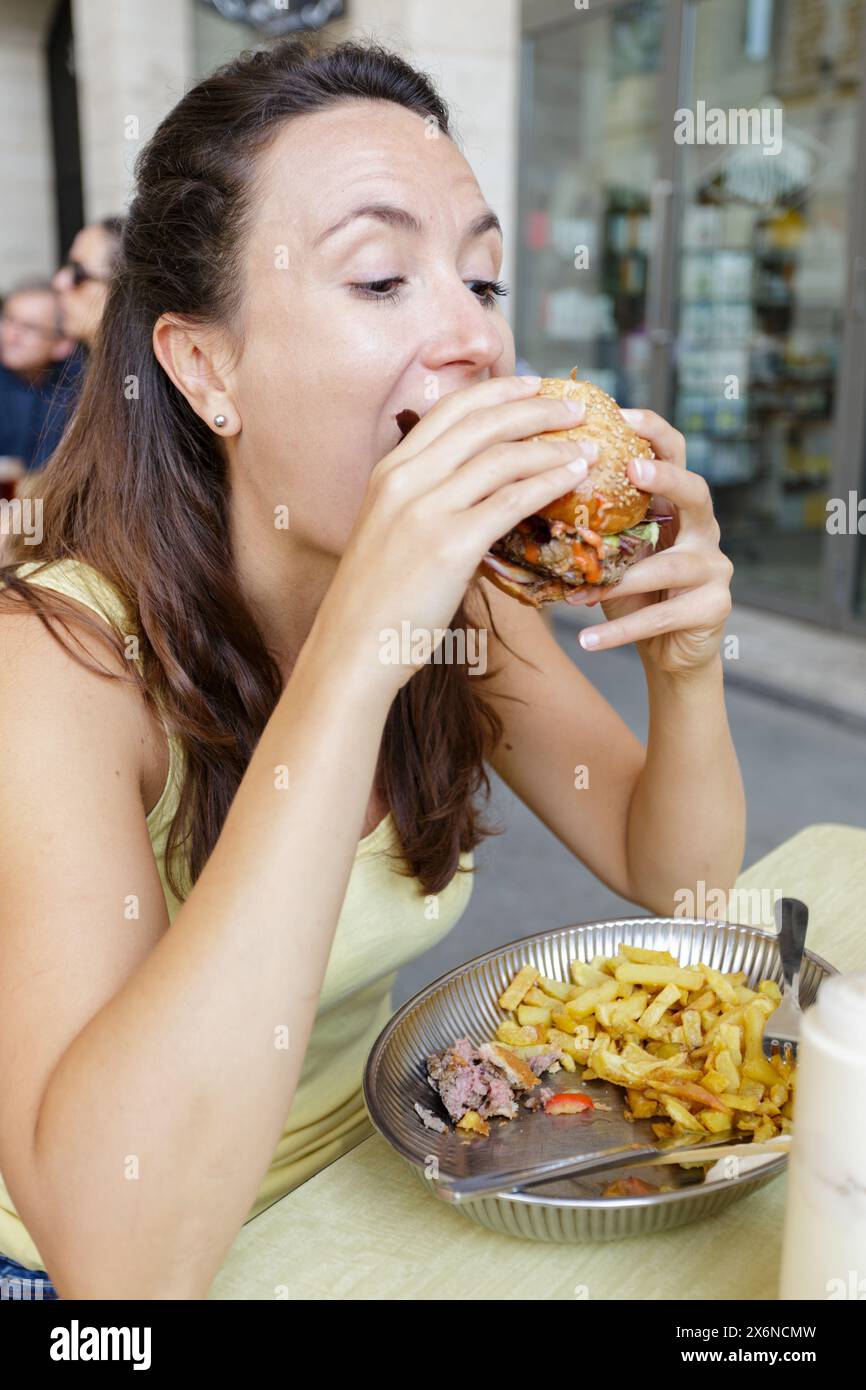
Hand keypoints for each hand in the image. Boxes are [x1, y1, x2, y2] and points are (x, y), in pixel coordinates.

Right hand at [315, 376, 595, 692]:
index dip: (499, 391)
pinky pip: (511, 501)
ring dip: (554, 447)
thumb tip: (477, 487)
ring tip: (589, 448)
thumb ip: (425, 501)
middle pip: (482, 423)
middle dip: (536, 408)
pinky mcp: (449, 545)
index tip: (535, 386)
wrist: (352, 648)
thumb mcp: (389, 531)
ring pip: (503, 457)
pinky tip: (575, 480)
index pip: (451, 411)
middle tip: (576, 407)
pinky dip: (549, 483)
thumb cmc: (376, 601)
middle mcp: (405, 480)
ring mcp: (425, 511)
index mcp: (389, 471)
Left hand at [567, 410, 732, 674]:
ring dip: (622, 580)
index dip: (653, 429)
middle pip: (696, 491)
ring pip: (670, 566)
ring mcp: (715, 567)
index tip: (619, 412)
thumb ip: (589, 521)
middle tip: (633, 470)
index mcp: (676, 504)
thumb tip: (519, 491)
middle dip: (666, 478)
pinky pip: (663, 617)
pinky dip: (621, 630)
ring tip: (579, 593)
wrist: (669, 649)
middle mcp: (704, 528)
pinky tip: (587, 641)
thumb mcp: (610, 550)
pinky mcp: (715, 607)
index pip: (674, 452)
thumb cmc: (631, 591)